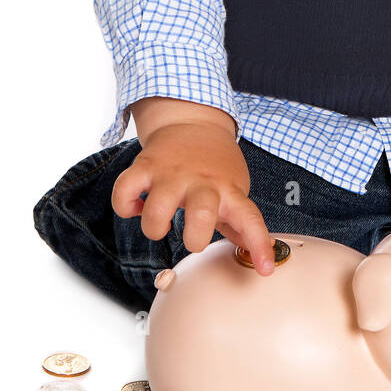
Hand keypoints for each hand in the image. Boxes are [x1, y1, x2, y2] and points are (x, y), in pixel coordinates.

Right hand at [112, 117, 276, 274]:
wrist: (193, 121)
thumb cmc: (214, 165)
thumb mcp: (234, 189)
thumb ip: (239, 223)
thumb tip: (254, 254)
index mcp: (228, 191)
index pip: (250, 219)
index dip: (259, 246)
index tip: (265, 269)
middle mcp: (201, 182)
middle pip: (201, 215)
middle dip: (195, 239)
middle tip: (193, 239)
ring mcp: (171, 173)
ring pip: (157, 209)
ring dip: (154, 227)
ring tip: (159, 223)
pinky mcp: (145, 165)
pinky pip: (124, 190)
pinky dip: (124, 206)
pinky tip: (137, 207)